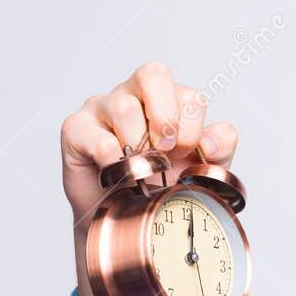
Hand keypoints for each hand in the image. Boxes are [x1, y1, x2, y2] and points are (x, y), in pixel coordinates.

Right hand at [60, 62, 238, 295]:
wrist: (127, 221)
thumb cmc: (162, 188)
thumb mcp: (202, 168)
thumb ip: (219, 148)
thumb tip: (212, 142)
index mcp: (168, 102)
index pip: (187, 93)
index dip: (193, 123)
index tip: (189, 152)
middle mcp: (134, 96)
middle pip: (153, 74)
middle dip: (167, 117)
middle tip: (167, 151)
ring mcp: (102, 108)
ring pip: (123, 106)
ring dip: (138, 142)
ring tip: (141, 167)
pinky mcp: (76, 129)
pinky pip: (92, 133)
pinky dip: (111, 156)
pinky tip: (118, 173)